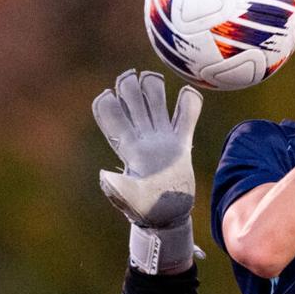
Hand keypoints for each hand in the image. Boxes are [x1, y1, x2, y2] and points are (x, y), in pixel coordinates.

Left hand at [92, 69, 201, 229]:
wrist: (168, 216)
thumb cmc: (146, 210)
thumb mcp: (129, 201)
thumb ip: (118, 188)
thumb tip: (104, 175)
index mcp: (127, 148)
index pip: (111, 118)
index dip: (107, 104)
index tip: (108, 96)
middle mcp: (143, 138)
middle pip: (132, 101)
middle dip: (128, 86)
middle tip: (130, 77)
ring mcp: (163, 138)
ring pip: (156, 101)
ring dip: (153, 86)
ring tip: (152, 80)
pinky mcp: (182, 143)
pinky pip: (187, 116)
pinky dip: (189, 102)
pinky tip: (188, 95)